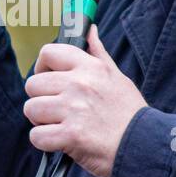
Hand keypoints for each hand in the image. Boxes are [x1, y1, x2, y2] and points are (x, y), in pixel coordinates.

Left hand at [23, 27, 146, 176]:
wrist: (144, 146)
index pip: (48, 52)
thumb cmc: (129, 114)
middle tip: (56, 109)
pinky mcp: (70, 135)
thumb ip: (98, 53)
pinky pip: (36, 135)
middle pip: (32, 84)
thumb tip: (90, 30)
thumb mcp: (118, 77)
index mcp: (90, 67)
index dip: (42, 67)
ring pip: (31, 109)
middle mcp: (79, 84)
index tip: (48, 78)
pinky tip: (60, 142)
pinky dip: (45, 142)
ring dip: (41, 121)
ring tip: (59, 125)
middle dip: (40, 98)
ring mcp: (73, 109)